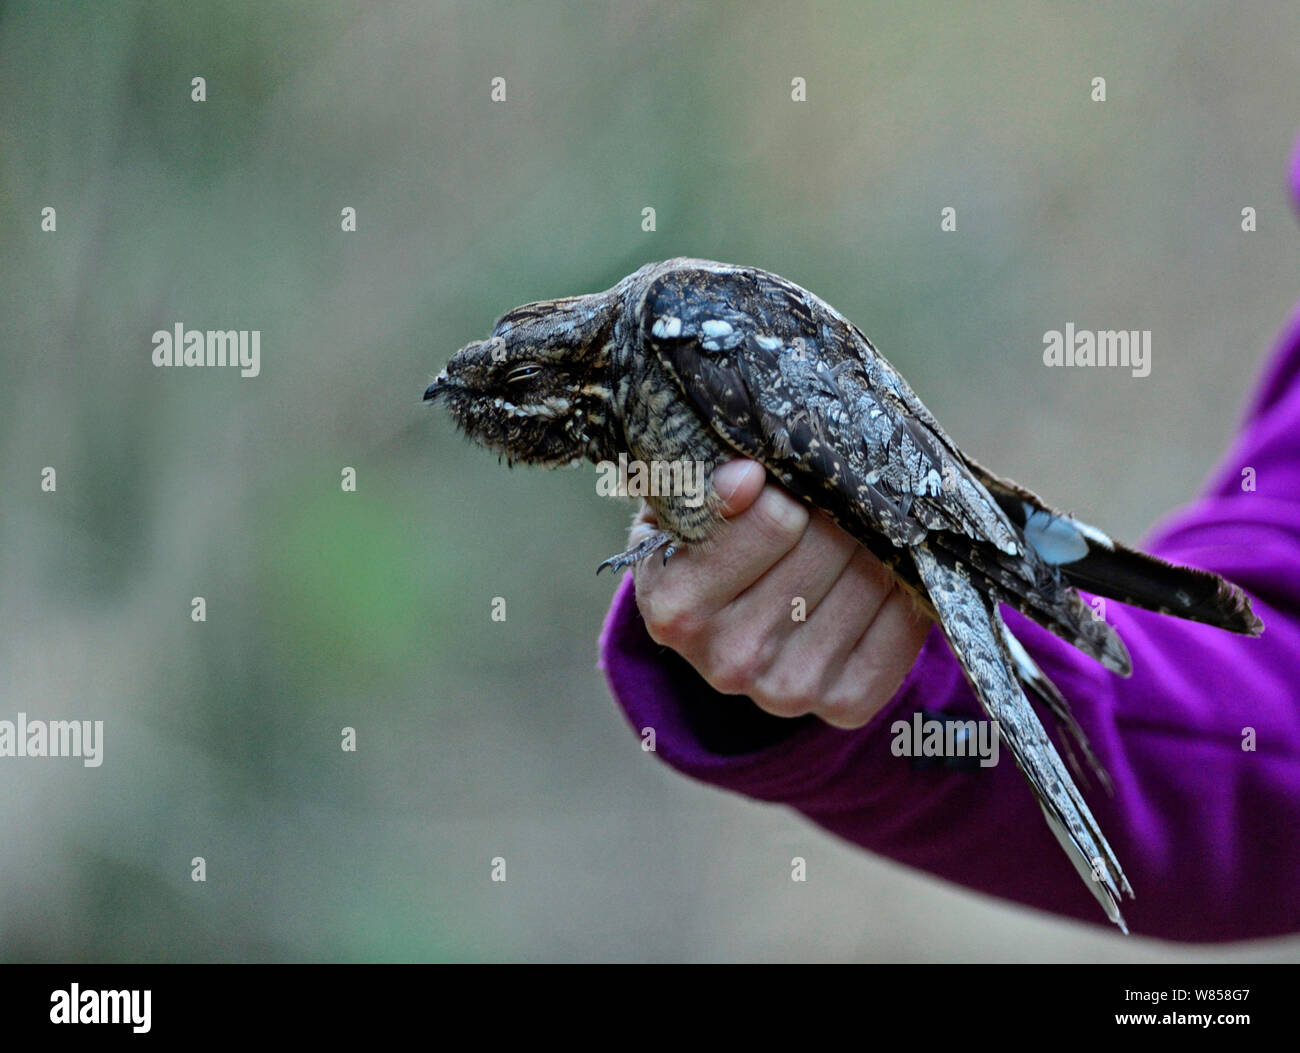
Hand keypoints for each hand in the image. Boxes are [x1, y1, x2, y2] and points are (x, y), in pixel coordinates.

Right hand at [631, 460, 931, 728]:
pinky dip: (901, 588)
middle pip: (829, 545)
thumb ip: (701, 483)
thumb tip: (747, 477)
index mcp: (678, 608)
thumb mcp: (680, 502)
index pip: (775, 520)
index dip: (788, 484)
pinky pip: (905, 624)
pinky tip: (874, 573)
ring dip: (871, 541)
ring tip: (846, 531)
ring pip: (872, 577)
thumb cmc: (703, 543)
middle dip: (834, 507)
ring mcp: (789, 689)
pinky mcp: (843, 703)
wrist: (722, 623)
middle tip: (824, 498)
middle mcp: (730, 659)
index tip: (779, 478)